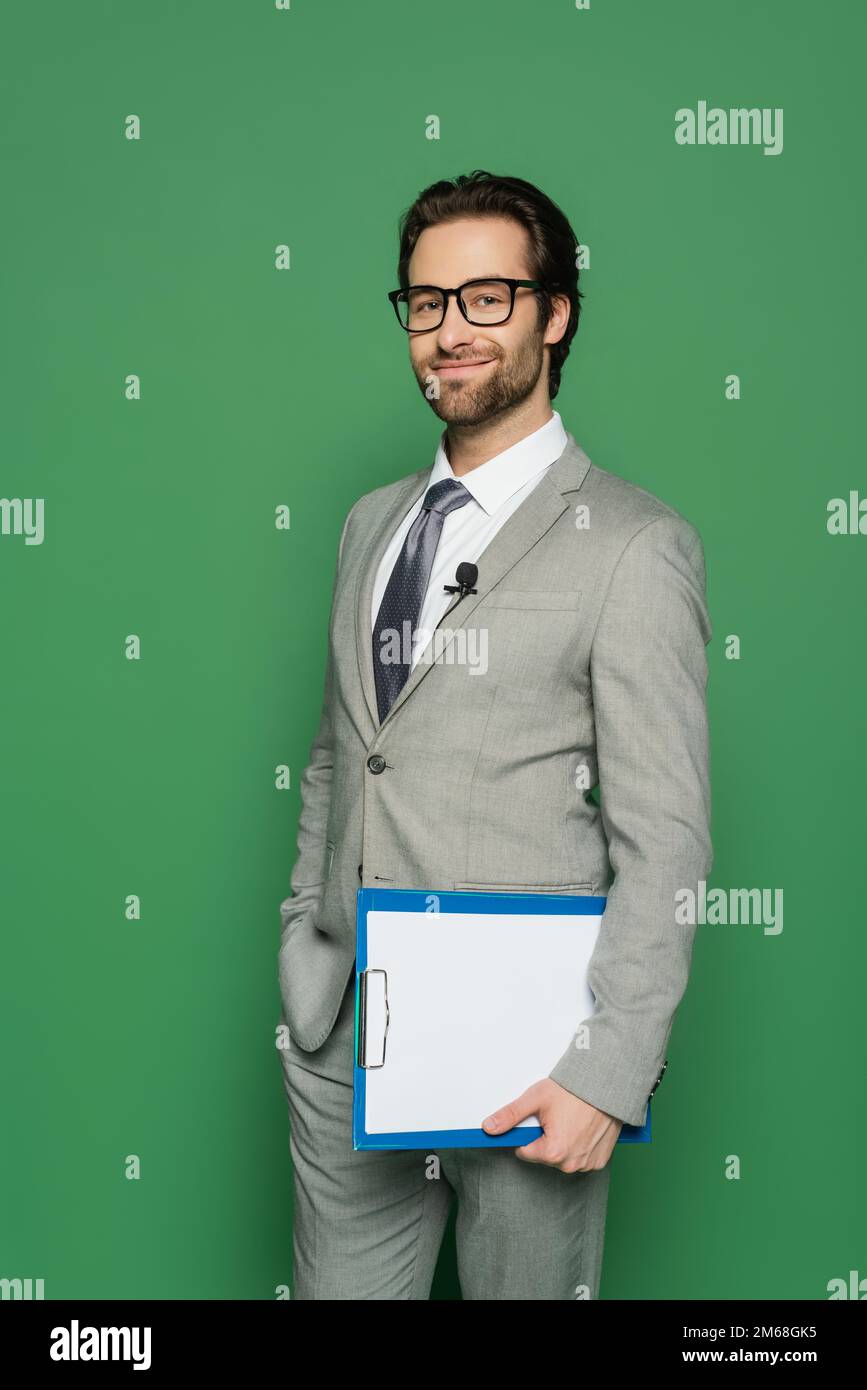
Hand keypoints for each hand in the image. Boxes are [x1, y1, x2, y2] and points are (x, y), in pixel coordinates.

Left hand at [482, 1079, 622, 1172]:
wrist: (607, 1085)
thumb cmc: (574, 1091)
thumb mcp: (536, 1098)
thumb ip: (510, 1115)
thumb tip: (489, 1127)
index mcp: (553, 1151)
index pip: (525, 1152)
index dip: (526, 1135)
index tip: (536, 1121)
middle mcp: (571, 1163)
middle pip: (544, 1156)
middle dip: (545, 1138)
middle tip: (556, 1117)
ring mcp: (587, 1164)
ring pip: (562, 1158)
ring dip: (562, 1143)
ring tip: (570, 1120)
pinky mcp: (599, 1161)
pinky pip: (580, 1158)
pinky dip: (578, 1146)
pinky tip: (582, 1128)